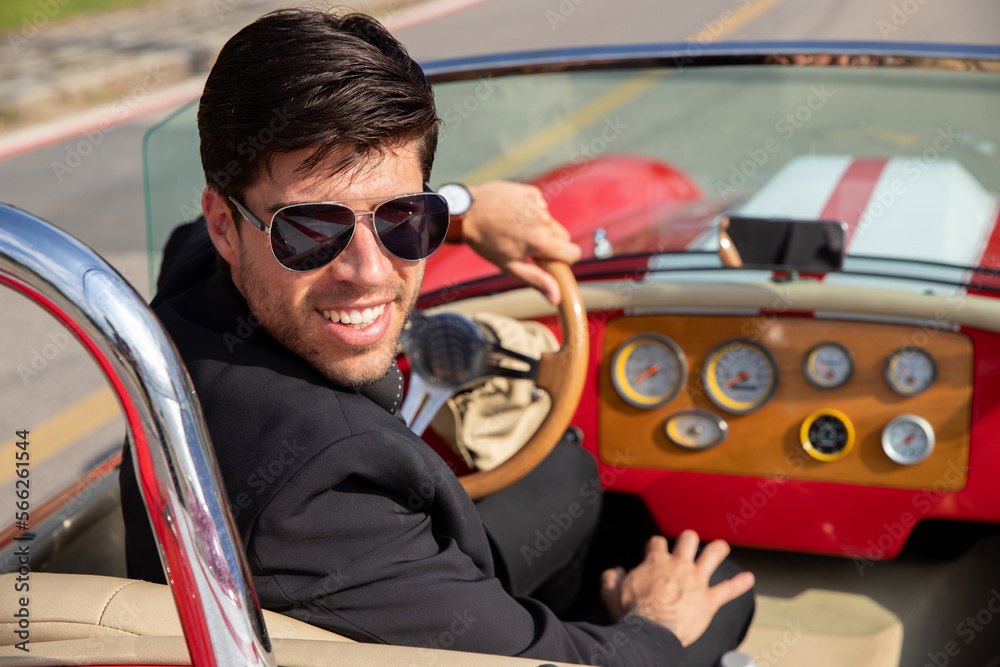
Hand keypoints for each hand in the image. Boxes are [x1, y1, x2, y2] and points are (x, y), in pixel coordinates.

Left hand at [462, 181, 581, 304]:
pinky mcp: (532, 192)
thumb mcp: (510, 265)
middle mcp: (544, 220)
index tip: (551, 262)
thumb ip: (537, 280)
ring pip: (551, 222)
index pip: (572, 253)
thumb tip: (557, 298)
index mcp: (540, 240)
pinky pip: (541, 207)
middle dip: (552, 244)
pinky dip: (532, 212)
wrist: (466, 212)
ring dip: (540, 227)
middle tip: (530, 247)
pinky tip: (514, 215)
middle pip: (564, 237)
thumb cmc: (486, 242)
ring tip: (516, 229)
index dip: (565, 260)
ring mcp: (538, 204)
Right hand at [600, 531, 754, 646]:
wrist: (651, 631)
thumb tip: (614, 572)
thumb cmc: (632, 613)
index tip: (656, 550)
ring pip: (713, 554)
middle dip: (689, 539)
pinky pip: (729, 589)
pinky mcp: (709, 599)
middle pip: (688, 539)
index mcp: (655, 562)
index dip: (657, 545)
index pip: (657, 542)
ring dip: (719, 549)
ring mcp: (696, 580)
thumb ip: (611, 579)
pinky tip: (749, 579)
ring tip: (722, 547)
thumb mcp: (611, 593)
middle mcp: (678, 565)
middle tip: (689, 543)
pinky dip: (740, 584)